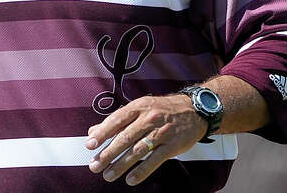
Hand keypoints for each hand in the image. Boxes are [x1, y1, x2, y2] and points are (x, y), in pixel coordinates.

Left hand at [86, 94, 207, 185]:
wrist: (196, 110)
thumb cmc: (164, 109)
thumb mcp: (142, 107)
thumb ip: (118, 119)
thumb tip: (92, 131)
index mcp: (140, 107)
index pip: (117, 120)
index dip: (102, 133)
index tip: (90, 146)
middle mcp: (150, 118)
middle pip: (125, 137)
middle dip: (108, 154)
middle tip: (95, 166)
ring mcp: (162, 131)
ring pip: (138, 150)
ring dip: (121, 165)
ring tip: (108, 175)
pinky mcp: (173, 144)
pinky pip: (155, 159)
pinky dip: (142, 171)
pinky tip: (131, 179)